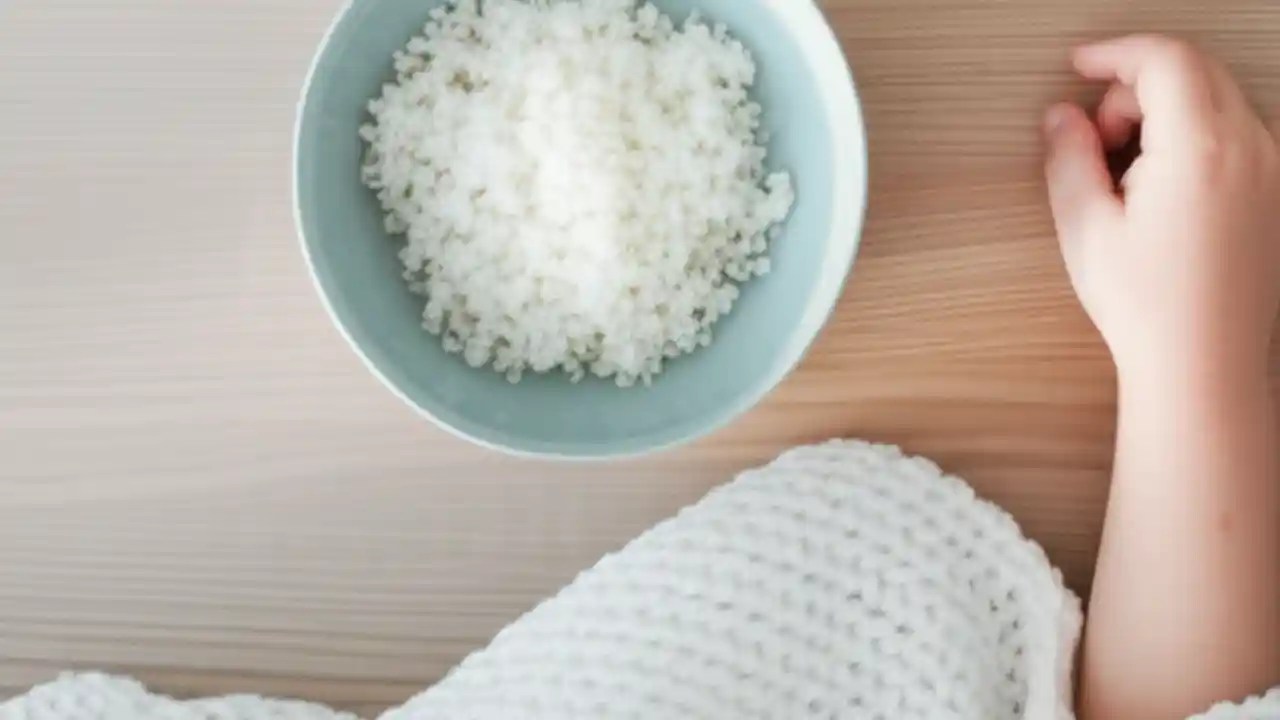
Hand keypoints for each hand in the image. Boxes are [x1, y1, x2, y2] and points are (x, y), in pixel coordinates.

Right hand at [1043, 35, 1279, 379]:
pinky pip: (1235, 130)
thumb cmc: (1148, 307)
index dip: (1113, 52)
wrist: (1204, 366)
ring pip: (1216, 98)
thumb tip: (1060, 119)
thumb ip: (1067, 159)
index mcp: (1200, 150)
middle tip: (1095, 138)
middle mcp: (1250, 148)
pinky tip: (1160, 184)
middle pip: (1193, 70)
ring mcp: (1272, 169)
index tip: (1078, 64)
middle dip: (1134, 86)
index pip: (1163, 60)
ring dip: (1165, 110)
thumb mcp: (1085, 228)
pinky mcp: (1276, 191)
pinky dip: (1193, 133)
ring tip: (1126, 170)